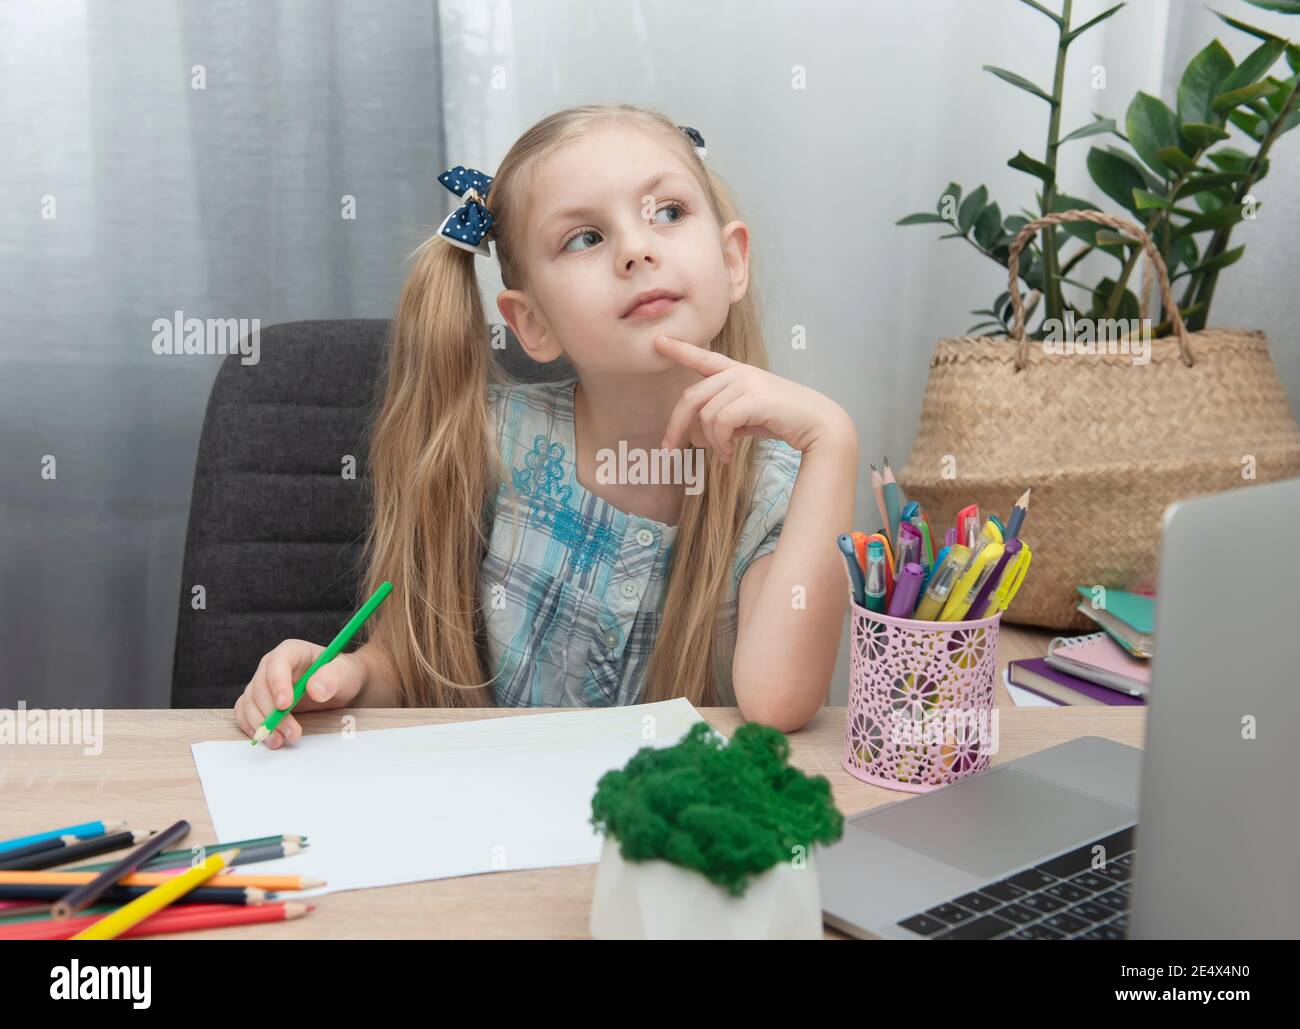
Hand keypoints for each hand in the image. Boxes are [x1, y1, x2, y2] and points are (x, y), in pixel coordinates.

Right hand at [232, 639, 365, 748]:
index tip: (285, 705)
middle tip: (292, 732)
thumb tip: (315, 690)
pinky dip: (251, 726)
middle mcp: (272, 667)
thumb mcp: (345, 673)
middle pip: (260, 687)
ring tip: (280, 741)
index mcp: (291, 652)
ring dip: (261, 724)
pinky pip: (244, 712)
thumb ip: (333, 677)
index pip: (276, 663)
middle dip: (272, 713)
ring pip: (249, 702)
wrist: (341, 688)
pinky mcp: (260, 701)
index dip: (277, 683)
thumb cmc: (343, 675)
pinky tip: (266, 738)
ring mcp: (263, 684)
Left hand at [654, 335, 854, 459]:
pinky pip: (720, 424)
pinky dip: (720, 445)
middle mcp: (739, 373)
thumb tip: (693, 436)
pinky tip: (729, 455)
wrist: (817, 424)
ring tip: (724, 454)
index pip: (703, 358)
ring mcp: (747, 383)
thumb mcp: (745, 418)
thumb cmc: (781, 421)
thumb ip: (720, 420)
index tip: (658, 341)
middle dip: (676, 426)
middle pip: (691, 397)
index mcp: (736, 373)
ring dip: (710, 442)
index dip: (680, 350)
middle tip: (668, 449)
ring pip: (706, 415)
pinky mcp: (755, 398)